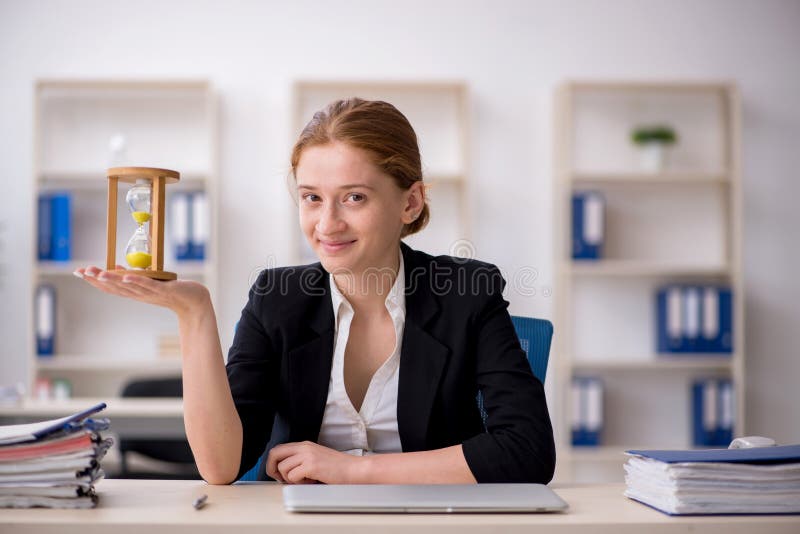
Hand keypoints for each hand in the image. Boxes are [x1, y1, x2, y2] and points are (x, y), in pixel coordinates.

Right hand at [74, 265, 209, 316]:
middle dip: (98, 279)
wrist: (194, 302)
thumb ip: (132, 277)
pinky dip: (138, 281)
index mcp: (135, 292)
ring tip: (99, 274)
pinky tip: (127, 276)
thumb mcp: (149, 283)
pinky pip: (149, 285)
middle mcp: (140, 294)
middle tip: (82, 272)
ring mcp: (152, 293)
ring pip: (129, 287)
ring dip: (113, 280)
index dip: (94, 280)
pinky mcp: (165, 290)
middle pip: (115, 287)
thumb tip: (116, 268)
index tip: (78, 272)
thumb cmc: (172, 292)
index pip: (110, 287)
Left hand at [266, 441, 362, 484]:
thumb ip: (301, 460)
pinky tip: (311, 481)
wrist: (354, 469)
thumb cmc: (338, 468)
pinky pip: (292, 476)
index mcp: (304, 445)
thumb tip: (284, 471)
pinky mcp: (311, 465)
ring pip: (283, 468)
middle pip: (274, 454)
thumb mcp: (316, 458)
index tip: (278, 474)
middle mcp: (304, 447)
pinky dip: (298, 483)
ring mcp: (307, 455)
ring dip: (290, 479)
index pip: (278, 449)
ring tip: (305, 480)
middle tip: (281, 479)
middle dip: (272, 469)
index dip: (273, 463)